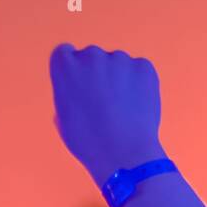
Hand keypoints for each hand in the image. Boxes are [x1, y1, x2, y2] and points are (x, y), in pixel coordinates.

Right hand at [49, 44, 166, 186]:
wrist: (123, 153)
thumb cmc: (88, 141)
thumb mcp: (63, 116)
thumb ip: (68, 93)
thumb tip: (79, 89)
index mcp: (64, 66)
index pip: (65, 53)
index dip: (72, 70)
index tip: (79, 84)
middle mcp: (90, 55)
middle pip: (92, 57)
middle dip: (96, 74)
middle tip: (102, 102)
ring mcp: (119, 58)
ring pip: (117, 64)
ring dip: (118, 79)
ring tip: (121, 109)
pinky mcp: (143, 66)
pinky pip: (138, 70)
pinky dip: (138, 83)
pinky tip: (136, 106)